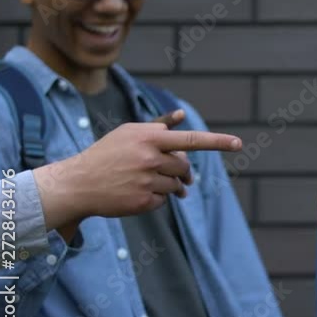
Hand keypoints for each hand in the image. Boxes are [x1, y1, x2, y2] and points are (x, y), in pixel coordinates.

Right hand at [35, 122, 242, 238]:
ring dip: (170, 186)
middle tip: (166, 171)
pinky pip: (164, 200)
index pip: (191, 140)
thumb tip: (182, 115)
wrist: (78, 183)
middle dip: (180, 171)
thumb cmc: (106, 154)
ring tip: (147, 181)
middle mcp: (150, 158)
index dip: (217, 142)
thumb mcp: (128, 133)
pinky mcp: (143, 201)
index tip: (238, 143)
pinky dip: (156, 198)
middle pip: (185, 167)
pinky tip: (136, 193)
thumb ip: (158, 126)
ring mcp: (146, 181)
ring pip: (176, 185)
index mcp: (149, 138)